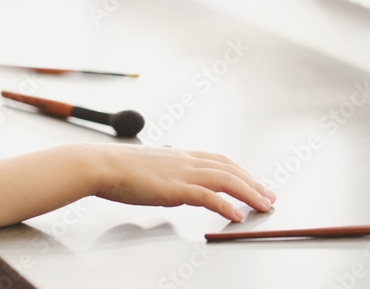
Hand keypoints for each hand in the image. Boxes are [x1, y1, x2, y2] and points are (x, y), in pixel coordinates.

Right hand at [91, 145, 275, 221]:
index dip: (239, 170)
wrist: (101, 165)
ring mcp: (181, 173)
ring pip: (225, 180)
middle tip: (268, 196)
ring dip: (248, 193)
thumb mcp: (149, 167)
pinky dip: (225, 205)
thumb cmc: (117, 168)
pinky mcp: (175, 188)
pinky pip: (208, 196)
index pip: (218, 160)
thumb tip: (174, 185)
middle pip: (228, 169)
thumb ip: (166, 174)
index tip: (252, 181)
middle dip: (252, 183)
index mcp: (179, 155)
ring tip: (263, 206)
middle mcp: (185, 160)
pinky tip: (236, 215)